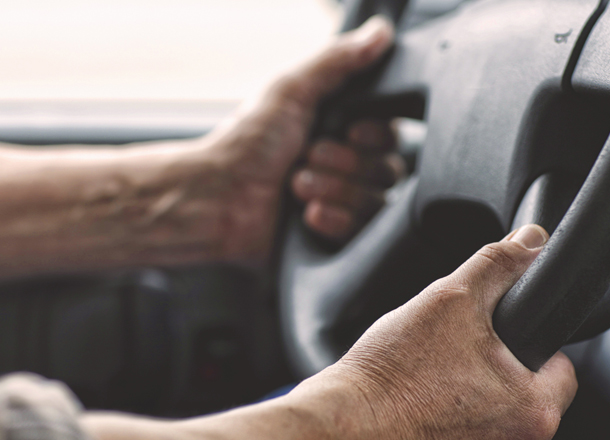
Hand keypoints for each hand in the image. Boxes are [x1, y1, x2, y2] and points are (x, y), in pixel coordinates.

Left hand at [202, 16, 395, 261]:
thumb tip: (381, 30)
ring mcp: (342, 205)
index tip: (351, 132)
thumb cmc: (246, 144)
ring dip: (337, 191)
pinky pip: (363, 233)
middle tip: (307, 157)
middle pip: (388, 170)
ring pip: (378, 203)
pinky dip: (335, 220)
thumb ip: (338, 60)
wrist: (218, 200)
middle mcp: (347, 168)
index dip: (376, 136)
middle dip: (346, 165)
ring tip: (297, 186)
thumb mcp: (291, 90)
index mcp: (342, 131)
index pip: (392, 135)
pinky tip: (307, 215)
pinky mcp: (335, 238)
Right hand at [292, 224, 577, 439]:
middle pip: (528, 396)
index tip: (495, 335)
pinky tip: (421, 407)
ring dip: (474, 399)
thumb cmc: (392, 376)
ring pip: (496, 421)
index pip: (562, 366)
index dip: (529, 340)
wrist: (341, 430)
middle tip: (454, 353)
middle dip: (497, 370)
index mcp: (536, 412)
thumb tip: (532, 240)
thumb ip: (498, 264)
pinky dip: (452, 426)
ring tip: (432, 380)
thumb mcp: (450, 299)